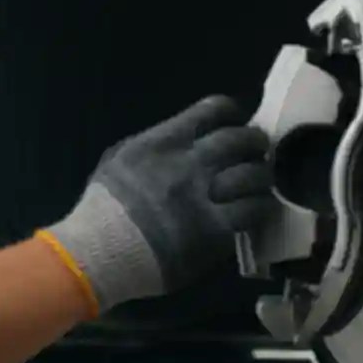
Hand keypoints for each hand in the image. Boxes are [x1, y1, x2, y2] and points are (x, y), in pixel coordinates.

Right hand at [41, 96, 273, 313]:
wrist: (100, 251)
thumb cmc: (104, 207)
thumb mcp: (120, 160)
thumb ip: (156, 145)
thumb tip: (186, 139)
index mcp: (163, 142)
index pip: (211, 111)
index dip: (232, 112)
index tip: (238, 120)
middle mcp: (188, 163)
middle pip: (239, 140)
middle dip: (255, 142)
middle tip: (258, 151)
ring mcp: (204, 197)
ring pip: (253, 175)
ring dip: (262, 176)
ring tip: (261, 181)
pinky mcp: (216, 229)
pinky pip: (253, 211)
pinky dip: (261, 206)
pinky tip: (259, 208)